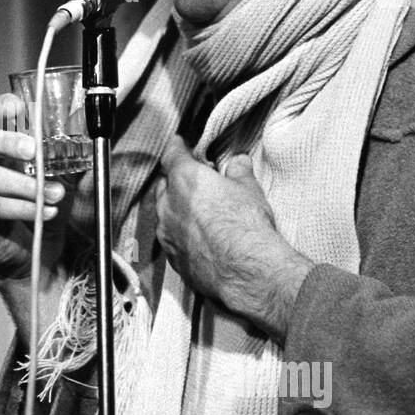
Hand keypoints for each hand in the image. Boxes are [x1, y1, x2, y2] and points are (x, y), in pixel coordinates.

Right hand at [0, 92, 73, 283]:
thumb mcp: (58, 177)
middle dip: (7, 142)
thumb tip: (83, 131)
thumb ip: (65, 155)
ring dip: (24, 185)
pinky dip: (20, 207)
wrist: (32, 252)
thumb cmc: (38, 208)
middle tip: (33, 149)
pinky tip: (42, 211)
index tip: (19, 106)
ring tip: (53, 193)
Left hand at [154, 138, 313, 339]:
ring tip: (199, 213)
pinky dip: (181, 236)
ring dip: (177, 211)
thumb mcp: (249, 190)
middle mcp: (169, 205)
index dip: (176, 148)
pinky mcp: (174, 259)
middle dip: (176, 182)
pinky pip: (172, 241)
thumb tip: (238, 163)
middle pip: (164, 186)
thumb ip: (238, 172)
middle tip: (196, 183)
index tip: (179, 144)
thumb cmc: (247, 226)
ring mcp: (168, 234)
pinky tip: (199, 240)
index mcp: (185, 180)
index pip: (172, 155)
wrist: (246, 270)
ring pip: (165, 215)